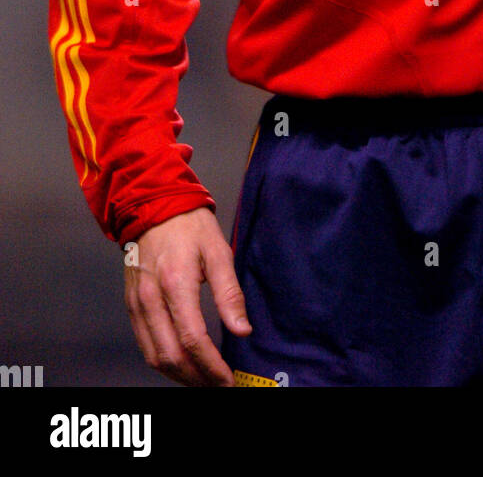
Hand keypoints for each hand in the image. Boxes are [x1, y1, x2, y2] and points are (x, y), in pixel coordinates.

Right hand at [123, 206, 251, 386]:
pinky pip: (144, 344)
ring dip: (179, 375)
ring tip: (203, 380)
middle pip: (170, 356)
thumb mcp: (218, 251)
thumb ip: (229, 293)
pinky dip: (162, 362)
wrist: (154, 206)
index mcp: (176, 283)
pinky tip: (181, 364)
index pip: (192, 339)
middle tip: (218, 384)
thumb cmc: (189, 226)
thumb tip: (242, 329)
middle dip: (196, 378)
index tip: (227, 379)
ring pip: (154, 356)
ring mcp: (137, 303)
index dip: (211, 366)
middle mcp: (151, 298)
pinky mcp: (131, 305)